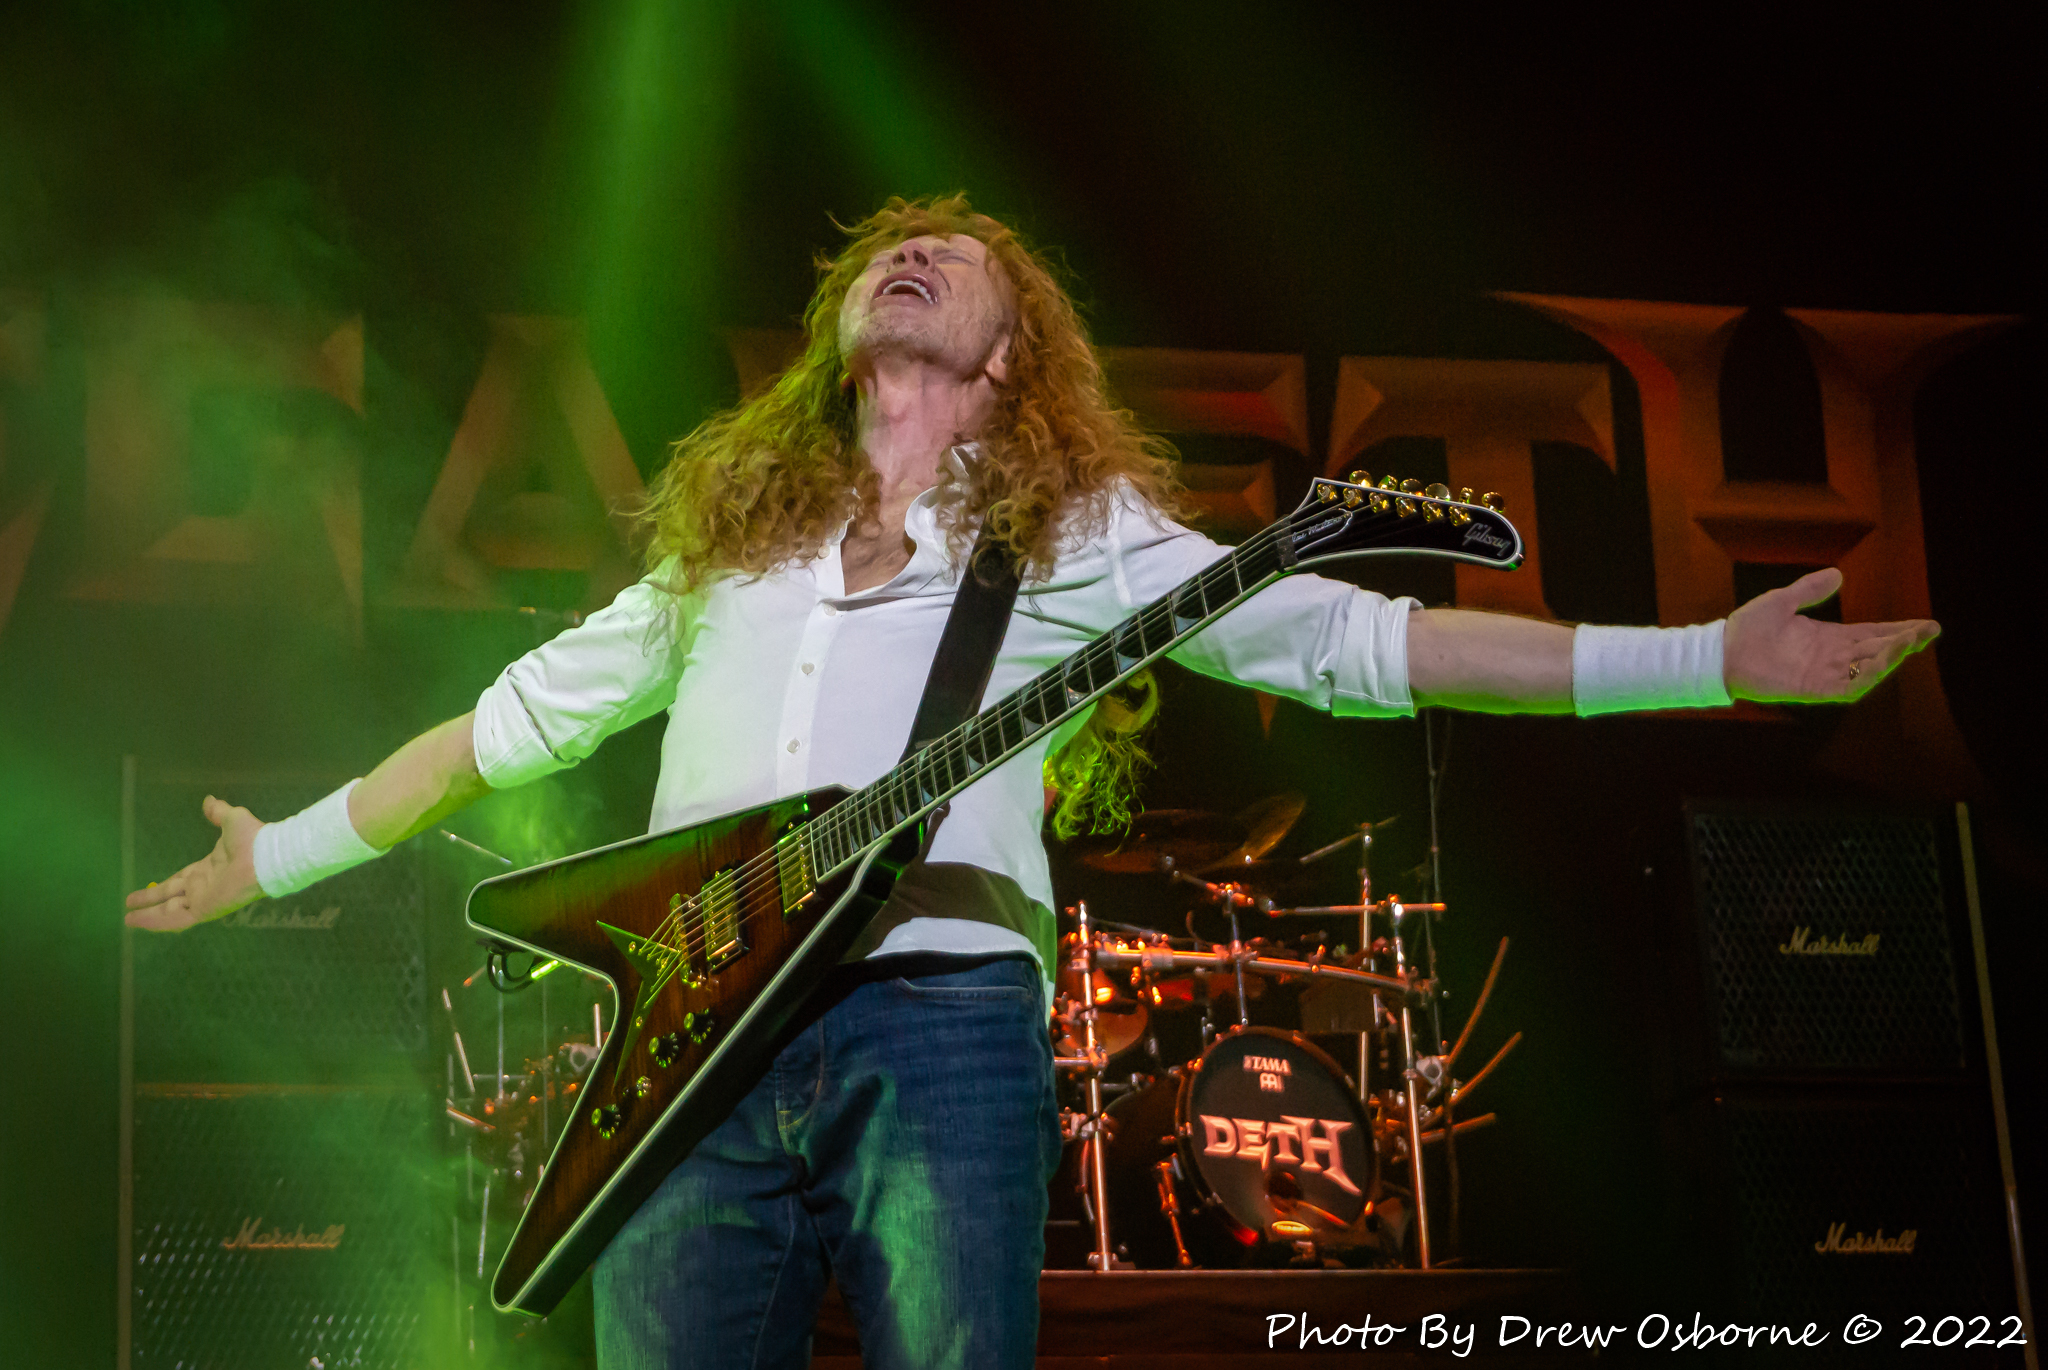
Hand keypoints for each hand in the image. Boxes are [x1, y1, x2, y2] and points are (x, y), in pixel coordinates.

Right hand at [124, 796, 265, 931]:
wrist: (265, 855)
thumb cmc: (251, 838)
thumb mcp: (230, 819)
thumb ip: (218, 813)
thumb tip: (209, 800)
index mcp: (209, 868)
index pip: (181, 879)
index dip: (165, 884)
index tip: (151, 886)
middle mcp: (204, 886)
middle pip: (171, 896)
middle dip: (151, 900)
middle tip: (130, 903)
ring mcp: (204, 899)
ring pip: (170, 910)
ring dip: (149, 915)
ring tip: (127, 920)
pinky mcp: (205, 909)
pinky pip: (176, 918)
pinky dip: (156, 921)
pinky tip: (136, 921)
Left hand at [1723, 568, 1939, 702]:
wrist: (1722, 651)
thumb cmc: (1748, 628)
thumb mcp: (1783, 601)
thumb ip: (1810, 589)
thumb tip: (1838, 574)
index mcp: (1828, 637)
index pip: (1872, 633)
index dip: (1898, 629)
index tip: (1925, 624)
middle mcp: (1832, 656)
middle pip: (1877, 650)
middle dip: (1904, 641)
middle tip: (1930, 630)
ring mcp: (1824, 673)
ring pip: (1868, 668)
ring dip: (1890, 656)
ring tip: (1910, 640)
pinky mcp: (1814, 688)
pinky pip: (1848, 686)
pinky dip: (1867, 676)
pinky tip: (1882, 661)